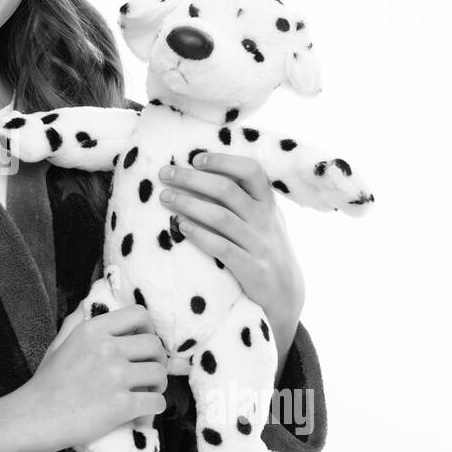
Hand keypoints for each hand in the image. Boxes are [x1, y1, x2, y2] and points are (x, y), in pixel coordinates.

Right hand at [18, 305, 168, 451]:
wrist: (35, 418)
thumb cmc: (47, 382)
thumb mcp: (59, 344)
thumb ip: (76, 322)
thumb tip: (87, 303)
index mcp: (93, 330)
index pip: (139, 314)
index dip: (149, 328)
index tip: (144, 343)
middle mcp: (107, 348)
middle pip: (154, 345)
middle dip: (158, 359)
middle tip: (149, 371)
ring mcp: (116, 377)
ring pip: (159, 374)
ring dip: (158, 385)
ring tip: (147, 392)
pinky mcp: (122, 405)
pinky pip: (157, 402)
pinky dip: (154, 407)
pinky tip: (142, 411)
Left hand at [157, 153, 304, 329]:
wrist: (286, 293)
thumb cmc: (264, 249)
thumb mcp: (263, 220)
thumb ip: (243, 200)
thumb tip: (202, 175)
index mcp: (268, 203)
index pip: (250, 170)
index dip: (223, 161)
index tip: (195, 158)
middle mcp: (265, 220)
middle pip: (227, 190)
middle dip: (192, 179)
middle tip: (165, 174)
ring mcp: (259, 245)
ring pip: (221, 217)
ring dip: (189, 204)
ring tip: (165, 198)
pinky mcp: (252, 269)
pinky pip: (222, 248)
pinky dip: (200, 235)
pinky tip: (181, 227)